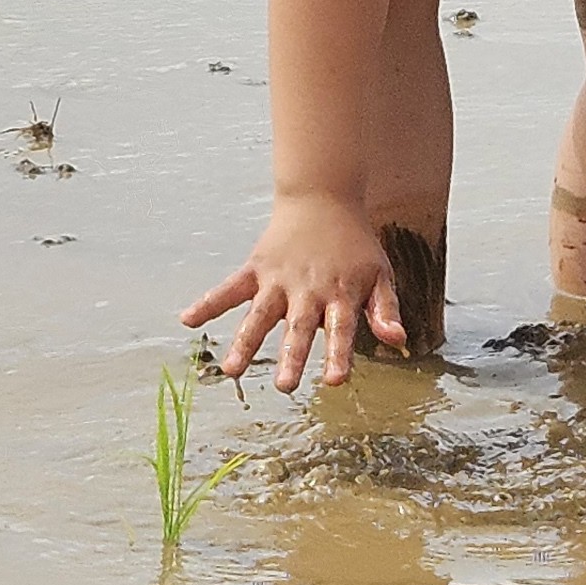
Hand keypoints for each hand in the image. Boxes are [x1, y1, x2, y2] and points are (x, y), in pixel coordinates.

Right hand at [180, 190, 405, 391]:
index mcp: (340, 294)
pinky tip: (187, 320)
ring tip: (231, 370)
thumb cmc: (355, 245)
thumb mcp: (380, 274)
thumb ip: (385, 310)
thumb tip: (398, 342)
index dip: (338, 354)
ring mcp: (278, 279)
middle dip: (292, 356)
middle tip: (284, 387)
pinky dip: (208, 302)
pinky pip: (229, 287)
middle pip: (299, 328)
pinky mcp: (256, 268)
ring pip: (260, 314)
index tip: (334, 381)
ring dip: (246, 341)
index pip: (341, 329)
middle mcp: (307, 290)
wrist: (324, 197)